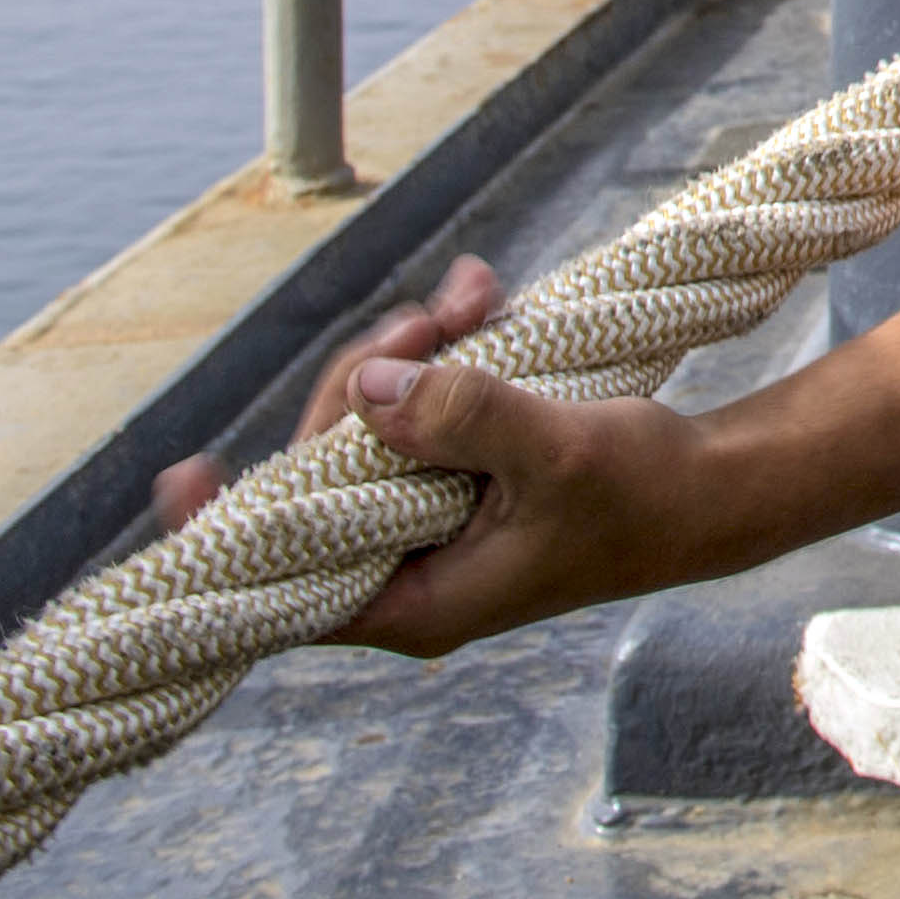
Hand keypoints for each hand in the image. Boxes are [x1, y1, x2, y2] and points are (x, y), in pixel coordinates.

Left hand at [149, 253, 722, 657]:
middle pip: (327, 472)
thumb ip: (461, 419)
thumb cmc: (647, 491)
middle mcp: (411, 568)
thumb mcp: (557, 453)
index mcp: (418, 601)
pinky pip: (418, 413)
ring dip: (413, 355)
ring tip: (475, 298)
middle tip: (428, 321)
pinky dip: (445, 358)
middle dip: (368, 383)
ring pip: (372, 430)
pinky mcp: (460, 481)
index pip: (287, 582)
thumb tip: (366, 391)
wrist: (717, 489)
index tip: (182, 472)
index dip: (227, 529)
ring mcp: (433, 523)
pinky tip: (485, 309)